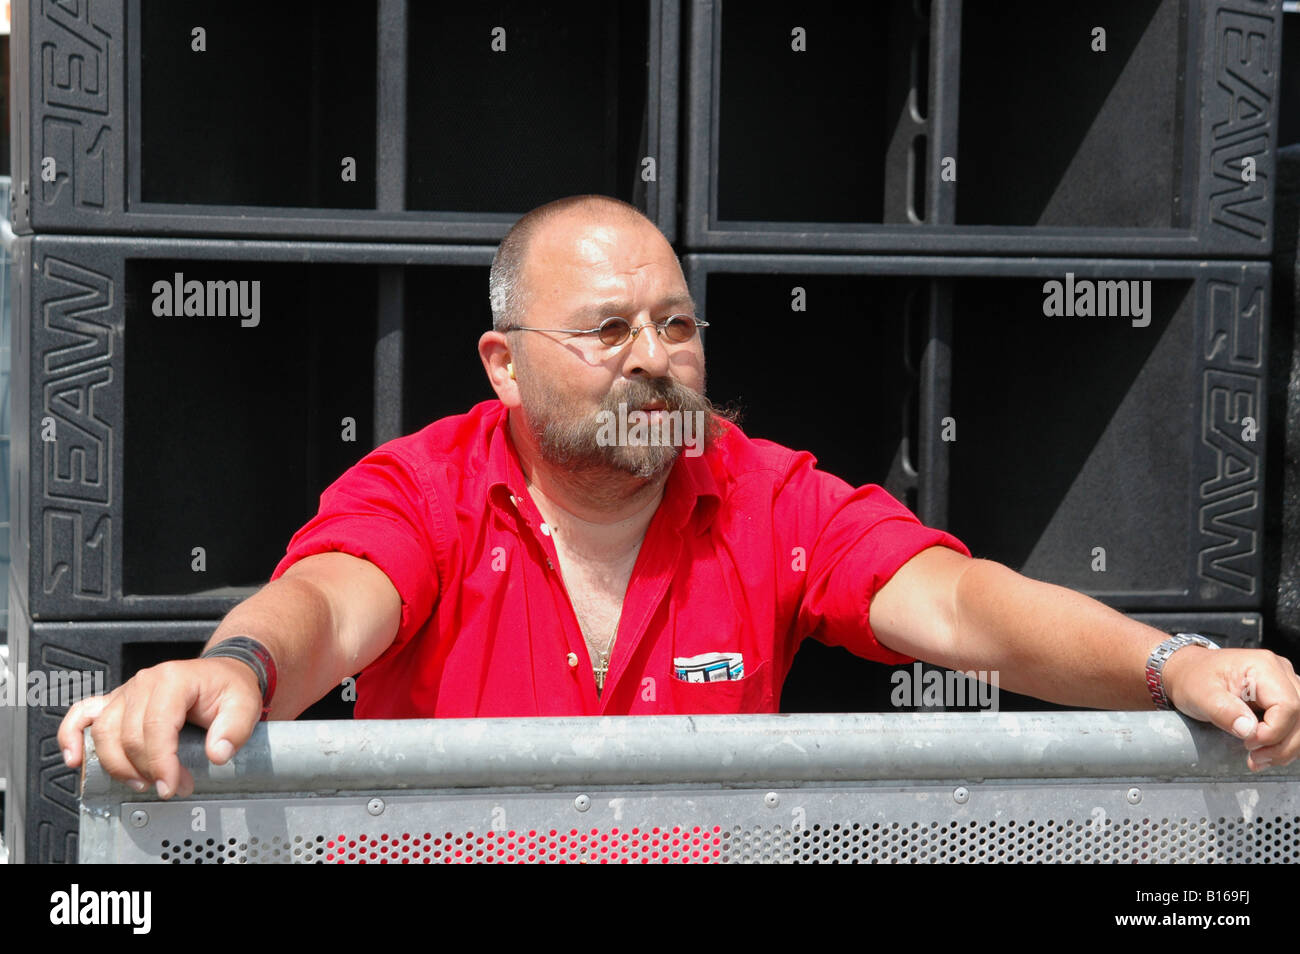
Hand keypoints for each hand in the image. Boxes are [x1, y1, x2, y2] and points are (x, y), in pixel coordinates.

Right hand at [57, 657, 263, 798]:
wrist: (220, 675)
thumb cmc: (228, 688)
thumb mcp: (244, 704)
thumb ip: (235, 729)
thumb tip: (217, 754)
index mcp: (172, 680)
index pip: (156, 727)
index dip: (161, 763)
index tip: (172, 786)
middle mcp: (143, 683)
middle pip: (128, 735)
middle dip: (148, 770)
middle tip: (172, 787)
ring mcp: (125, 692)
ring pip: (103, 734)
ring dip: (118, 765)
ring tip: (143, 783)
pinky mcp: (114, 702)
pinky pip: (82, 715)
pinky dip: (71, 736)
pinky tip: (75, 759)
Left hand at [1163, 646, 1299, 770]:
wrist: (1187, 672)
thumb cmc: (1193, 678)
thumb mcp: (1200, 694)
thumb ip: (1224, 711)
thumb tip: (1249, 730)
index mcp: (1262, 666)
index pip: (1287, 705)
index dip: (1273, 731)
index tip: (1249, 743)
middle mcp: (1280, 673)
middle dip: (1282, 744)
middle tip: (1255, 757)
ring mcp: (1284, 685)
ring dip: (1285, 747)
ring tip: (1258, 759)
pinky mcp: (1282, 698)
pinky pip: (1295, 725)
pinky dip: (1284, 743)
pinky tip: (1265, 753)